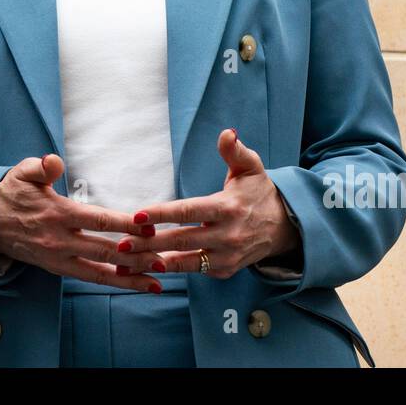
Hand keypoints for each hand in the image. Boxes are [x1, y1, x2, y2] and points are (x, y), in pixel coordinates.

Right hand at [0, 153, 165, 291]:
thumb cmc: (11, 194)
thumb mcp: (21, 173)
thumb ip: (40, 166)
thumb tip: (53, 161)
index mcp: (57, 214)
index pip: (98, 220)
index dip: (124, 224)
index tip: (149, 225)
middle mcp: (60, 241)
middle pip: (105, 251)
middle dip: (136, 256)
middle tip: (164, 257)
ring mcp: (59, 259)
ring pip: (100, 272)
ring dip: (130, 278)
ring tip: (157, 282)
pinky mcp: (58, 269)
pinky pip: (90, 278)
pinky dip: (114, 282)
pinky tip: (135, 284)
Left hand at [113, 128, 301, 279]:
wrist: (284, 227)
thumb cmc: (259, 193)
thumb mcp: (251, 167)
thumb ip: (235, 151)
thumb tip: (226, 133)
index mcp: (228, 208)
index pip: (188, 211)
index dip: (162, 214)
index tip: (137, 216)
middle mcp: (227, 235)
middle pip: (181, 240)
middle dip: (149, 243)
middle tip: (122, 244)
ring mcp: (226, 257)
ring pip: (185, 262)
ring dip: (154, 263)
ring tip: (126, 263)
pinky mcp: (224, 271)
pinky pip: (193, 271)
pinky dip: (170, 270)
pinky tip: (146, 268)